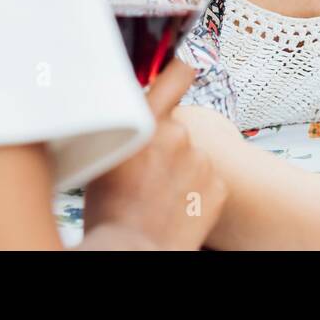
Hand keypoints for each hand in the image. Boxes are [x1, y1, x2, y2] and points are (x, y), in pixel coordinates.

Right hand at [81, 59, 226, 249]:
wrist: (130, 250)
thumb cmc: (108, 211)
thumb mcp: (102, 156)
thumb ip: (123, 125)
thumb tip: (127, 109)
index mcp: (145, 121)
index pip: (175, 74)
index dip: (179, 70)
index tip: (182, 69)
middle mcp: (178, 134)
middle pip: (178, 128)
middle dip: (168, 144)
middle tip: (147, 172)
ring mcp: (201, 160)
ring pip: (193, 156)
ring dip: (181, 169)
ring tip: (157, 195)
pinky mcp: (217, 186)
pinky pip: (207, 181)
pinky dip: (195, 192)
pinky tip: (174, 207)